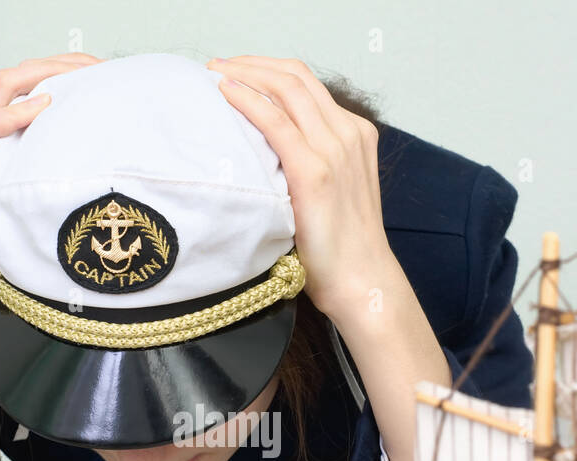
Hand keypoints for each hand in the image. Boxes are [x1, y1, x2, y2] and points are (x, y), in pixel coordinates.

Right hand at [0, 53, 104, 318]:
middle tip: (98, 66)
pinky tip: (44, 106)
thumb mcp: (38, 197)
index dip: (66, 70)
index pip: (32, 84)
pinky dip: (17, 112)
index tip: (104, 72)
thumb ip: (57, 174)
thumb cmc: (3, 238)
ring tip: (75, 74)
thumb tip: (107, 170)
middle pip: (19, 76)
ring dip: (41, 73)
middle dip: (60, 63)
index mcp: (5, 136)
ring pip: (2, 88)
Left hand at [206, 55, 395, 322]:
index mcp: (355, 135)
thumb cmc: (340, 248)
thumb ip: (311, 165)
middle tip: (217, 65)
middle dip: (252, 63)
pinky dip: (248, 100)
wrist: (361, 280)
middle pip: (296, 76)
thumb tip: (266, 157)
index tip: (237, 72)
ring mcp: (334, 150)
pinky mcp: (314, 172)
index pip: (307, 84)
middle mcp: (348, 134)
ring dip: (245, 73)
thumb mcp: (332, 194)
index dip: (268, 70)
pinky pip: (276, 121)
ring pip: (286, 89)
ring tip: (214, 72)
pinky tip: (225, 93)